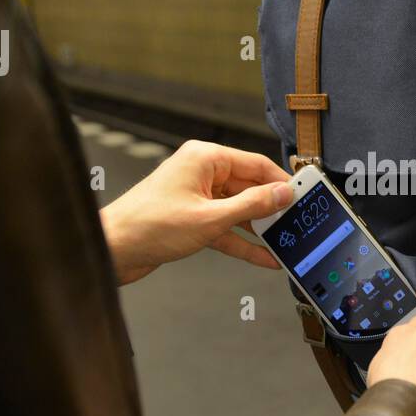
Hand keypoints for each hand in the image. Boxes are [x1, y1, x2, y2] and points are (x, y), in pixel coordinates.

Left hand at [100, 140, 292, 285]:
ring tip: (285, 242)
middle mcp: (200, 173)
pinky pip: (225, 228)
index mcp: (204, 159)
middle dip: (272, 207)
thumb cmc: (148, 226)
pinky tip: (263, 257)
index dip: (281, 181)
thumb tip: (281, 194)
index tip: (303, 194)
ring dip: (259, 228)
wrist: (113, 250)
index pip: (255, 164)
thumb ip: (251, 206)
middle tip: (298, 222)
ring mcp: (196, 197)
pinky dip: (242, 242)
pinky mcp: (191, 219)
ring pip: (238, 210)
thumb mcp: (210, 218)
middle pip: (248, 187)